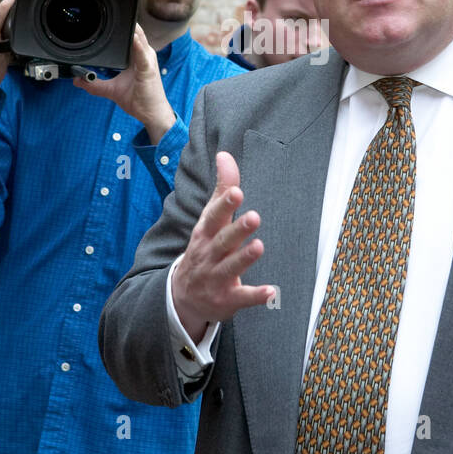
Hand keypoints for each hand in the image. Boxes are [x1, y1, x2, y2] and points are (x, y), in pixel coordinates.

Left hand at [73, 25, 175, 142]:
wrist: (151, 114)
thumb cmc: (139, 100)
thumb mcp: (112, 90)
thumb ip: (95, 84)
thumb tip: (78, 80)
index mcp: (137, 58)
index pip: (130, 38)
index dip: (122, 28)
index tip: (109, 19)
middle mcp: (144, 56)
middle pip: (136, 34)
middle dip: (127, 24)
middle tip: (116, 11)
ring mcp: (147, 61)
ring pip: (140, 40)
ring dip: (132, 31)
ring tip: (124, 20)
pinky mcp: (148, 70)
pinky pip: (143, 55)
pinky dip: (138, 45)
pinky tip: (133, 38)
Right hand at [171, 152, 273, 342]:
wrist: (182, 296)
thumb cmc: (203, 248)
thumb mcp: (209, 219)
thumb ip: (221, 189)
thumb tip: (225, 154)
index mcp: (205, 233)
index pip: (214, 216)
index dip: (224, 205)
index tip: (236, 192)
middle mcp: (209, 254)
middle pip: (223, 240)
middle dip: (237, 230)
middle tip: (255, 217)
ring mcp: (217, 278)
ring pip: (231, 267)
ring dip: (244, 258)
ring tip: (259, 246)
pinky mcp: (227, 299)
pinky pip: (242, 297)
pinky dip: (256, 295)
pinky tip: (271, 291)